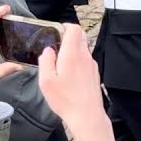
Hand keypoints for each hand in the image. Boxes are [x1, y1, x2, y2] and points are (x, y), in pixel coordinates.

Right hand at [39, 24, 115, 140]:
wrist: (87, 114)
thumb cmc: (65, 99)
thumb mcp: (46, 80)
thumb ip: (46, 61)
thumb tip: (48, 50)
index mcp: (73, 54)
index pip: (75, 29)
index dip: (65, 26)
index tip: (55, 31)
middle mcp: (85, 56)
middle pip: (80, 36)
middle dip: (68, 37)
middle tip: (55, 46)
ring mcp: (92, 64)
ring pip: (83, 48)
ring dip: (72, 49)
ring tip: (59, 62)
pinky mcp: (94, 73)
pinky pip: (85, 60)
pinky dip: (77, 60)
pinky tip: (68, 73)